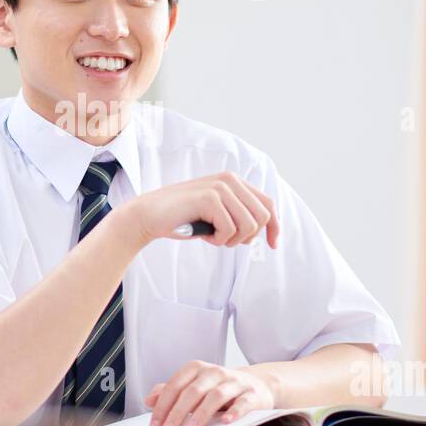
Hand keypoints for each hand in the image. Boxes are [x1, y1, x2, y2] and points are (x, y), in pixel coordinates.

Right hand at [120, 172, 279, 248]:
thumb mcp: (218, 214)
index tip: (273, 245)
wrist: (150, 216)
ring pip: (249, 226)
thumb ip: (239, 214)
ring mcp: (220, 187)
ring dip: (231, 240)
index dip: (275, 226)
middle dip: (247, 237)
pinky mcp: (209, 198)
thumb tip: (268, 229)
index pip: (268, 203)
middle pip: (263, 217)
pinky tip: (203, 234)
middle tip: (225, 240)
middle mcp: (230, 179)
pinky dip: (217, 239)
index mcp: (234, 181)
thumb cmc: (184, 218)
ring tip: (212, 236)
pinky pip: (230, 230)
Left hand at [143, 360, 275, 425]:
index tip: (155, 425)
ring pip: (215, 396)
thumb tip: (149, 401)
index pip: (175, 385)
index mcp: (197, 369)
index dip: (163, 405)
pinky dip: (234, 412)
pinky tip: (225, 422)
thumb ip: (172, 392)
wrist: (256, 385)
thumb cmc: (219, 388)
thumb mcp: (194, 387)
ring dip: (200, 414)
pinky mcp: (252, 394)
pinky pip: (243, 403)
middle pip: (193, 391)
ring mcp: (235, 382)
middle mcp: (215, 372)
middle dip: (177, 413)